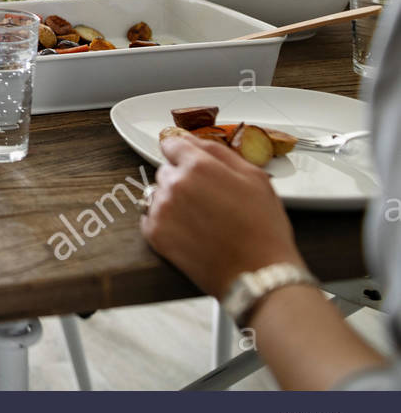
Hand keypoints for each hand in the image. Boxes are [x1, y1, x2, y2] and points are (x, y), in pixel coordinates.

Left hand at [140, 133, 305, 298]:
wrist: (257, 273)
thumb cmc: (262, 227)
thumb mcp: (254, 178)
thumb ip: (219, 152)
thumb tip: (192, 139)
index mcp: (198, 166)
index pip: (172, 145)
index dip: (183, 153)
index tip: (190, 163)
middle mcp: (174, 184)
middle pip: (167, 171)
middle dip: (183, 180)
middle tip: (208, 201)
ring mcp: (161, 209)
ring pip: (158, 194)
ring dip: (173, 201)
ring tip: (201, 220)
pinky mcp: (155, 233)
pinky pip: (150, 217)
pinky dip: (165, 222)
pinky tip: (189, 232)